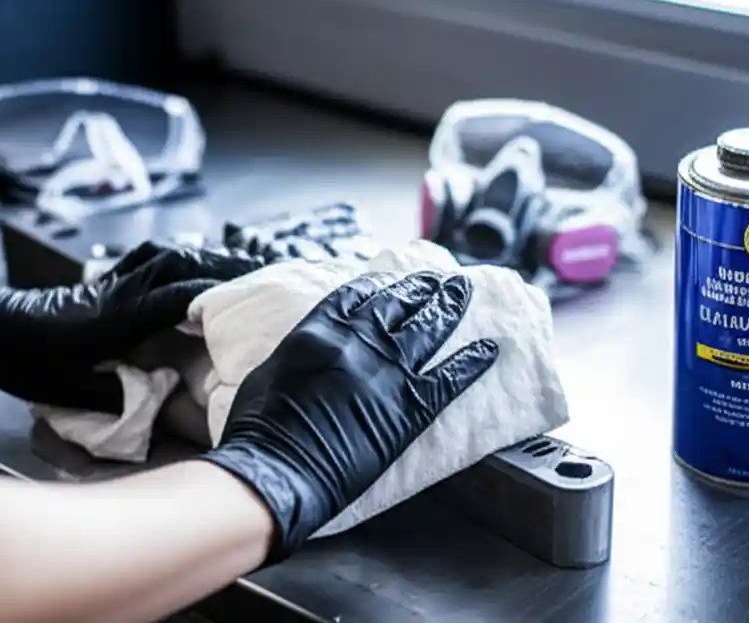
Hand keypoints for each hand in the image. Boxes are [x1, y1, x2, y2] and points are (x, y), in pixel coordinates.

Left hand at [0, 241, 265, 411]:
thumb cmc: (17, 361)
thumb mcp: (63, 390)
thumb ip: (112, 394)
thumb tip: (156, 395)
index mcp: (115, 318)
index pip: (177, 295)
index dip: (217, 294)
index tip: (252, 297)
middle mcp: (119, 292)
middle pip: (180, 264)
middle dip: (223, 268)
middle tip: (261, 276)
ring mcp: (111, 282)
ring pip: (166, 254)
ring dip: (202, 257)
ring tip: (235, 268)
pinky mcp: (103, 281)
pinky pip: (149, 258)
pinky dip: (177, 258)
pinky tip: (189, 267)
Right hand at [200, 271, 499, 562]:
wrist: (277, 469)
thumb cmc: (259, 429)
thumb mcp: (268, 372)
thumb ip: (297, 354)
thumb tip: (306, 352)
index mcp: (320, 329)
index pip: (357, 293)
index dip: (379, 284)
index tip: (391, 279)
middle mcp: (359, 340)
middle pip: (399, 301)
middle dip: (422, 287)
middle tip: (438, 279)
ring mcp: (389, 371)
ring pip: (430, 326)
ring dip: (450, 305)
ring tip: (463, 291)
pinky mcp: (411, 406)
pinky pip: (451, 376)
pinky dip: (473, 361)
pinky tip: (489, 349)